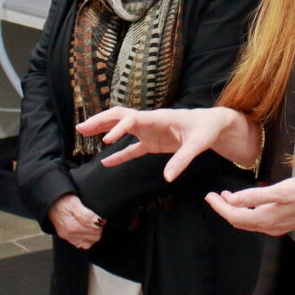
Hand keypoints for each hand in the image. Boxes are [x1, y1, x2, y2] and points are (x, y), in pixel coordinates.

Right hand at [49, 193, 104, 249]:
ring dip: (94, 234)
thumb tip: (98, 222)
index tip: (101, 216)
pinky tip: (87, 231)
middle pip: (94, 236)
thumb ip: (87, 214)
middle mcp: (70, 234)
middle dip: (99, 228)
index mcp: (72, 225)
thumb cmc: (62, 201)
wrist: (50, 202)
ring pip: (90, 242)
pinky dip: (87, 239)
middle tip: (98, 220)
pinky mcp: (67, 237)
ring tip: (94, 225)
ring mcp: (68, 237)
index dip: (101, 221)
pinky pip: (82, 244)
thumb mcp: (75, 203)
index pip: (95, 228)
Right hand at [78, 105, 257, 181]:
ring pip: (121, 129)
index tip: (106, 141)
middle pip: (120, 117)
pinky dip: (119, 155)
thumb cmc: (206, 130)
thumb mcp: (198, 144)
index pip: (133, 119)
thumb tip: (167, 178)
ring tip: (84, 134)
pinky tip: (105, 163)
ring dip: (104, 131)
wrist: (213, 126)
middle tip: (81, 128)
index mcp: (159, 117)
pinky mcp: (153, 143)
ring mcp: (150, 132)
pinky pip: (132, 149)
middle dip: (100, 120)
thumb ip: (182, 160)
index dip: (118, 128)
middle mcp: (150, 122)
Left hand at [204, 176, 294, 235]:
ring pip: (248, 221)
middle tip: (213, 196)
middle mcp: (269, 227)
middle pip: (238, 221)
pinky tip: (248, 201)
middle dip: (224, 209)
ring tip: (226, 197)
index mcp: (266, 219)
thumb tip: (231, 201)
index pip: (234, 216)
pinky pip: (258, 220)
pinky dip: (248, 212)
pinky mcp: (284, 223)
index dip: (219, 207)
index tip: (209, 196)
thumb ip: (253, 196)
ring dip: (235, 210)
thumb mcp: (280, 190)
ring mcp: (277, 227)